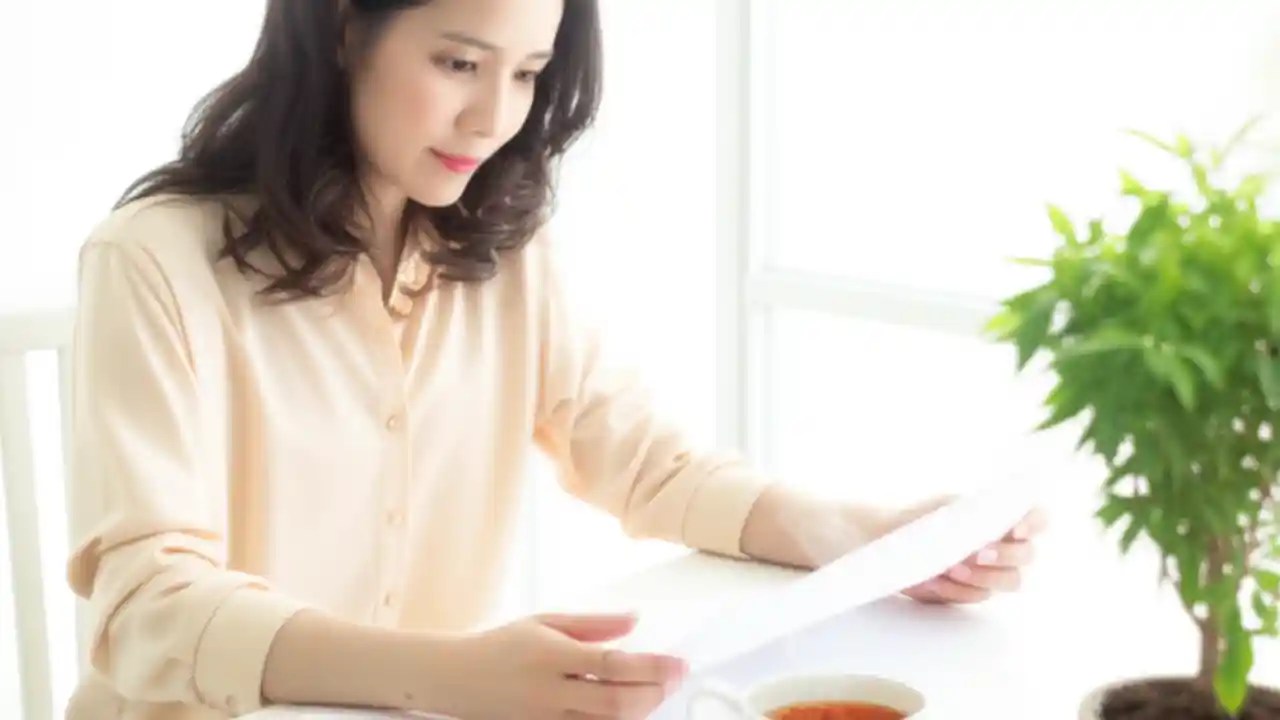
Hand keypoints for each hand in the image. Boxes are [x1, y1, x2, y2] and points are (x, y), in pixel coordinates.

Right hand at [446, 613, 687, 719]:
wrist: (455, 678)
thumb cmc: (503, 645)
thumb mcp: (545, 621)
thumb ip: (594, 624)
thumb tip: (636, 621)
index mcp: (551, 655)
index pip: (612, 665)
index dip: (652, 667)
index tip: (679, 663)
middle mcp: (550, 692)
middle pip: (616, 704)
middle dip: (655, 693)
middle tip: (676, 679)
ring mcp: (547, 719)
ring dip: (641, 711)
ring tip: (657, 692)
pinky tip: (629, 709)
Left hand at [894, 499, 1048, 604]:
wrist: (890, 541)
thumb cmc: (921, 518)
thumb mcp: (945, 509)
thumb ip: (970, 515)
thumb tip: (985, 528)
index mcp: (1002, 519)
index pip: (1037, 519)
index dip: (1034, 524)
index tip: (1015, 530)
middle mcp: (1004, 547)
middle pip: (1027, 555)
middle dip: (1004, 555)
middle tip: (977, 553)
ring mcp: (992, 572)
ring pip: (1010, 581)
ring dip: (983, 576)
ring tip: (951, 568)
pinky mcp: (972, 592)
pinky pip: (977, 596)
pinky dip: (955, 589)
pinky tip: (933, 580)